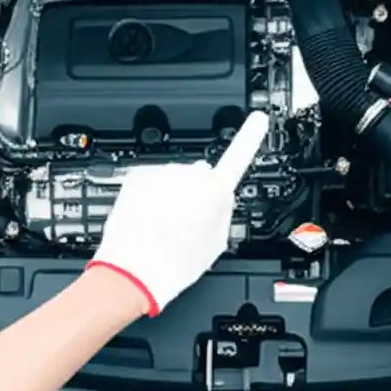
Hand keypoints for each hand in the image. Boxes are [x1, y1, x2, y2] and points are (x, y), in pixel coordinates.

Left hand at [88, 111, 268, 315]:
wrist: (131, 271)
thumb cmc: (174, 264)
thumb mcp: (215, 244)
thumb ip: (223, 213)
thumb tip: (219, 198)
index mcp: (214, 192)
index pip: (238, 158)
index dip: (249, 138)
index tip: (258, 118)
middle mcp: (189, 176)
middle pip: (200, 177)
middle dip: (196, 193)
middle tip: (187, 223)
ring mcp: (162, 174)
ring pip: (173, 180)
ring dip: (171, 196)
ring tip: (163, 227)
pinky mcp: (138, 177)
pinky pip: (152, 182)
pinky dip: (150, 196)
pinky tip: (148, 219)